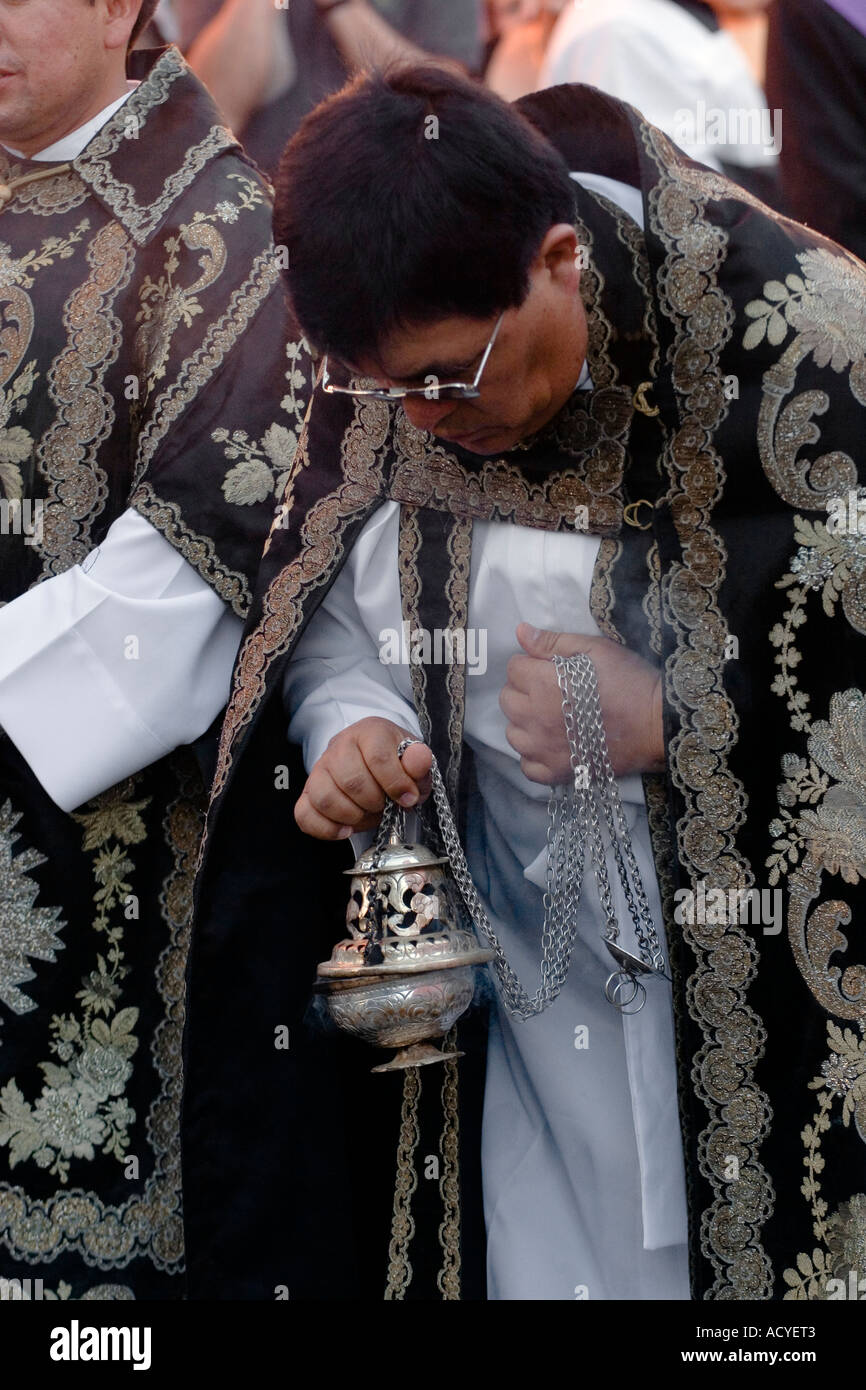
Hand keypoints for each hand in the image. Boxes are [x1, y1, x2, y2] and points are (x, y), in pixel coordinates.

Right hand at [294, 717, 432, 839]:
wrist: (375, 761)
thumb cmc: (396, 762)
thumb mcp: (414, 760)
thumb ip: (419, 761)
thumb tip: (418, 762)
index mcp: (369, 732)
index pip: (378, 758)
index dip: (396, 784)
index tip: (408, 798)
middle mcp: (339, 746)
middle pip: (351, 781)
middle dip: (375, 802)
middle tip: (386, 805)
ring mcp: (319, 769)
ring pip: (325, 798)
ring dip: (352, 816)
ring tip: (367, 814)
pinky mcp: (307, 792)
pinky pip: (304, 815)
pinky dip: (326, 828)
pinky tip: (346, 830)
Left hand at [499, 623, 664, 784]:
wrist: (658, 725)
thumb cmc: (630, 682)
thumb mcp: (595, 650)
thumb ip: (553, 642)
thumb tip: (520, 632)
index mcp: (543, 683)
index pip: (513, 668)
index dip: (531, 664)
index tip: (550, 668)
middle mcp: (536, 717)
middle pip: (507, 700)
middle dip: (524, 691)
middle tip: (551, 691)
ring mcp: (544, 749)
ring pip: (513, 734)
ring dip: (526, 723)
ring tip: (551, 718)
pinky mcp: (556, 772)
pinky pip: (527, 766)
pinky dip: (534, 756)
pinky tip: (551, 745)